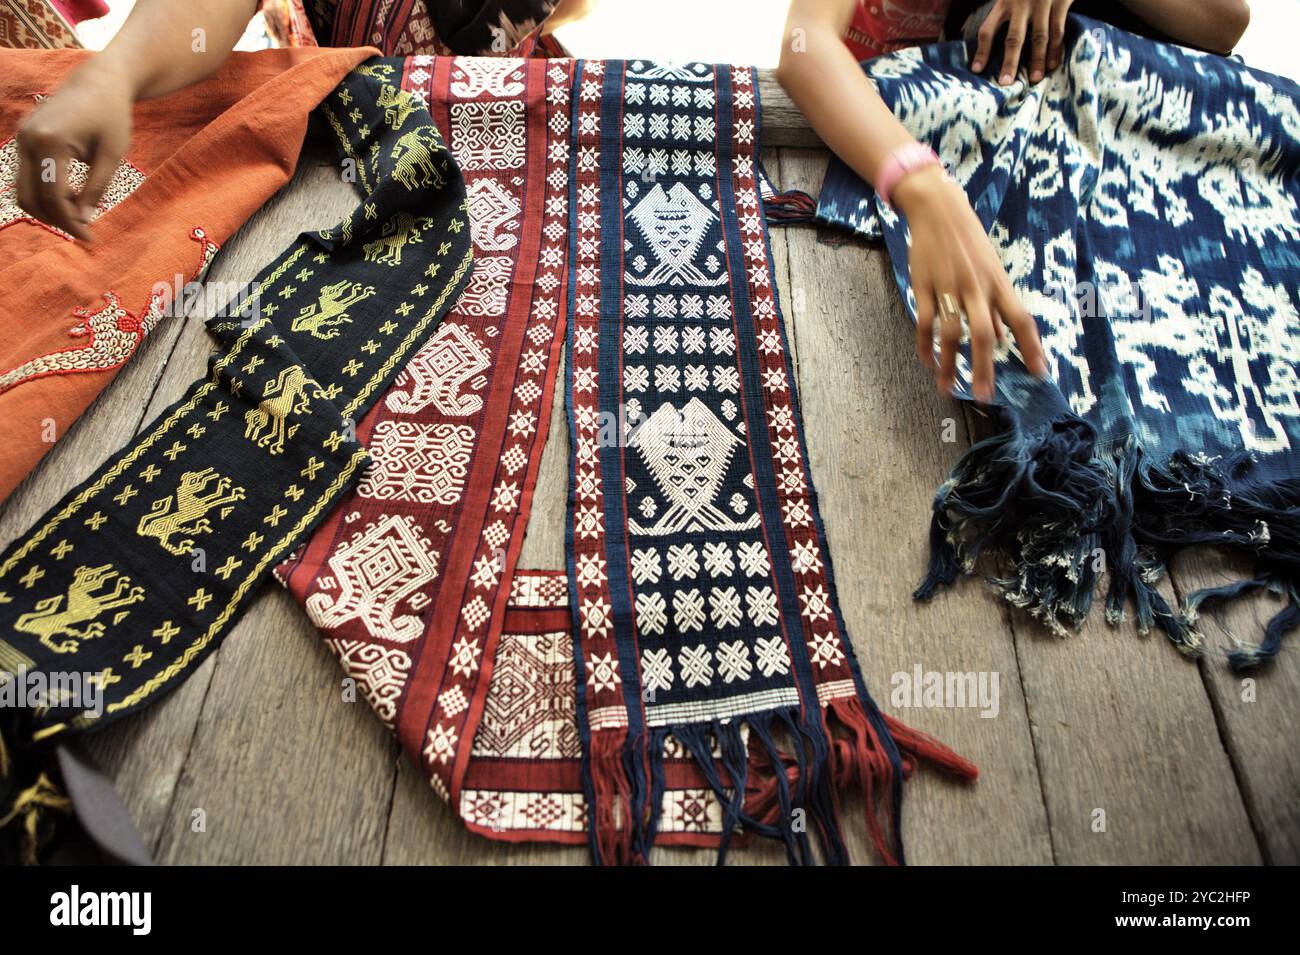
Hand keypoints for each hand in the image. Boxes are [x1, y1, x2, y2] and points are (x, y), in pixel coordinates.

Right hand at [16, 61, 134, 240]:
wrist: (98, 81)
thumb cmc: (112, 116)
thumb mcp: (112, 155)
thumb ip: (96, 188)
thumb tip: (83, 220)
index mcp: (50, 141)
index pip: (54, 197)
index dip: (72, 224)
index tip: (91, 239)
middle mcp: (27, 139)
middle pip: (30, 198)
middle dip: (56, 221)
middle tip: (85, 233)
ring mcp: (21, 138)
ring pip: (23, 190)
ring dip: (47, 210)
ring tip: (79, 218)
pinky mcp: (23, 139)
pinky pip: (26, 177)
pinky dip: (43, 194)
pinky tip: (70, 201)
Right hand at [893, 165, 1047, 402]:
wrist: (937, 208)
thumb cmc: (969, 241)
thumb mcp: (990, 268)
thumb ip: (995, 305)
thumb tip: (1000, 339)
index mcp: (999, 283)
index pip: (1022, 320)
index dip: (1032, 347)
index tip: (1040, 374)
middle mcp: (977, 288)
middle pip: (984, 334)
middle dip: (985, 368)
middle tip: (985, 396)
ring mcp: (949, 287)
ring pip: (951, 333)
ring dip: (950, 365)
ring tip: (948, 389)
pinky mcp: (924, 285)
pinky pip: (925, 322)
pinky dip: (925, 345)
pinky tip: (927, 362)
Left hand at [971, 0, 1073, 84]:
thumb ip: (1000, 10)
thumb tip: (986, 32)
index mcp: (1004, 2)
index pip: (987, 29)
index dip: (982, 51)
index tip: (976, 70)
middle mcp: (1021, 4)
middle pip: (1014, 38)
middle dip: (1009, 62)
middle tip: (1005, 83)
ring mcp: (1042, 3)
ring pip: (1038, 37)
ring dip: (1036, 60)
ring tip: (1033, 79)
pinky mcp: (1060, 2)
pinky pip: (1058, 30)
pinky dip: (1055, 49)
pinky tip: (1052, 64)